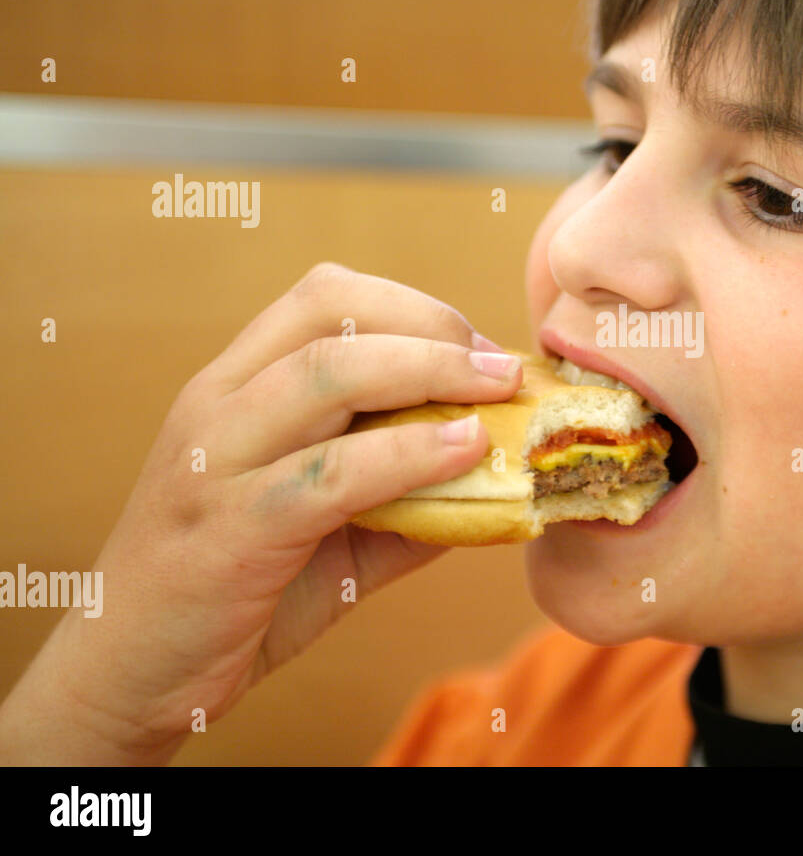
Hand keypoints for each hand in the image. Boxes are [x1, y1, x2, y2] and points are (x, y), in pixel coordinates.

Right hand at [0, 263, 522, 763]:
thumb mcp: (324, 528)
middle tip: (501, 368)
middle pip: (331, 314)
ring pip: (326, 375)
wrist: (129, 676)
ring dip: (430, 371)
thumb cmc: (234, 592)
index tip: (479, 348)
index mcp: (234, 386)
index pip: (325, 297)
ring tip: (497, 394)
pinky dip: (406, 454)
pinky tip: (464, 453)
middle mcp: (215, 405)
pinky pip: (327, 473)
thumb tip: (498, 478)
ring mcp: (213, 462)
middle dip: (432, 326)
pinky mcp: (226, 531)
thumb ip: (402, 495)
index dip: (416, 308)